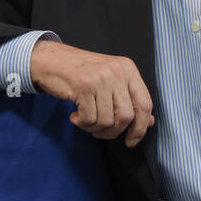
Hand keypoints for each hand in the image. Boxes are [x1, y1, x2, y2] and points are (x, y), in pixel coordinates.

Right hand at [30, 40, 154, 147]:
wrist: (52, 60)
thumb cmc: (82, 73)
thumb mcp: (111, 80)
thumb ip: (129, 99)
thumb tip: (148, 122)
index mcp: (128, 69)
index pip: (145, 103)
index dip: (140, 127)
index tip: (132, 140)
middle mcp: (117, 72)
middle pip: (126, 116)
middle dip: (114, 132)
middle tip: (101, 132)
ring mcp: (100, 78)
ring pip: (107, 121)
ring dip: (95, 129)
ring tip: (85, 120)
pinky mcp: (83, 86)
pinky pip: (89, 119)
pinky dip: (82, 124)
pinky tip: (76, 115)